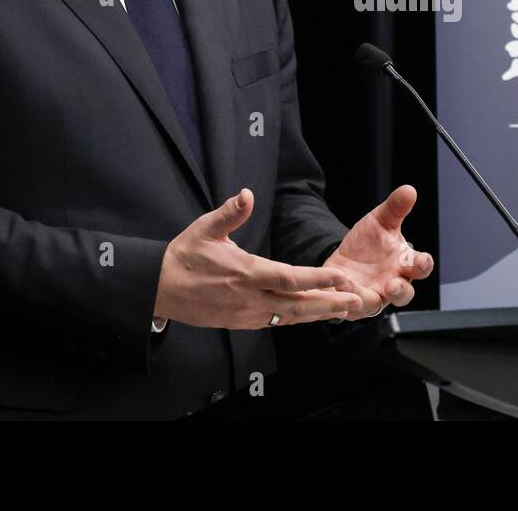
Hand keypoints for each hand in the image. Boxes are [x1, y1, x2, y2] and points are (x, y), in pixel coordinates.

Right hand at [153, 188, 366, 328]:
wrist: (159, 288)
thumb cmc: (184, 256)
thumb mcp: (205, 228)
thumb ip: (230, 213)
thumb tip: (247, 194)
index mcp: (246, 273)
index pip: (291, 279)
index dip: (319, 280)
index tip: (341, 278)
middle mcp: (251, 298)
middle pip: (298, 305)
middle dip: (330, 303)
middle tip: (357, 301)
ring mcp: (247, 314)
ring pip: (290, 317)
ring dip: (319, 314)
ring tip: (345, 310)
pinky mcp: (242, 322)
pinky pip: (276, 322)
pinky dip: (298, 318)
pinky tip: (314, 315)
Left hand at [322, 184, 433, 319]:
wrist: (344, 256)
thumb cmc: (370, 242)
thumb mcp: (380, 221)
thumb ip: (395, 208)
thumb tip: (409, 190)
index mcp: (405, 264)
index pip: (421, 267)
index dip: (423, 265)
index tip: (420, 261)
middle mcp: (393, 284)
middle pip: (404, 294)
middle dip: (399, 291)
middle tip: (392, 285)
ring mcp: (374, 296)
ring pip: (375, 304)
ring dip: (366, 297)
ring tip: (352, 285)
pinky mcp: (354, 303)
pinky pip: (352, 305)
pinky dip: (346, 296)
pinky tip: (338, 284)